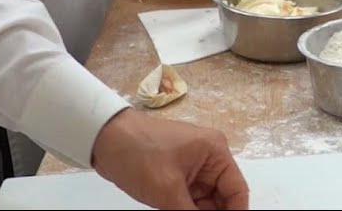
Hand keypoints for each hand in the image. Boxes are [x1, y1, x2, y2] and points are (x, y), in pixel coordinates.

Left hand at [92, 109, 247, 209]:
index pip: (237, 191)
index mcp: (215, 153)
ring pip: (205, 203)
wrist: (104, 138)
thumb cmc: (140, 155)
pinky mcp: (176, 176)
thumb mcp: (168, 191)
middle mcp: (209, 159)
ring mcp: (192, 168)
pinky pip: (189, 200)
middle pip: (222, 198)